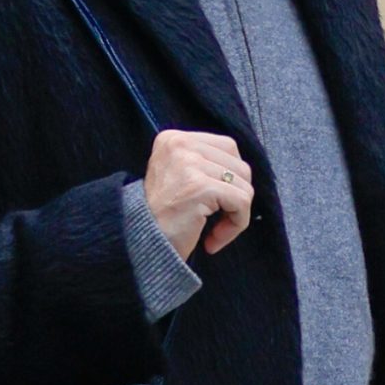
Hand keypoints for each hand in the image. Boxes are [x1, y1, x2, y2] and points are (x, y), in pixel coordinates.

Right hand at [143, 127, 253, 259]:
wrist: (140, 246)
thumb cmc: (162, 219)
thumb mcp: (178, 177)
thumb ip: (205, 164)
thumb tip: (244, 169)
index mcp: (173, 138)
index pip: (227, 147)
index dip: (231, 179)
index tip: (216, 205)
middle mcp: (180, 144)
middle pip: (240, 166)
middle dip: (237, 198)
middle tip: (216, 222)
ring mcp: (189, 164)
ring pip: (244, 186)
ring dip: (236, 215)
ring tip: (214, 232)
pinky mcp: (200, 186)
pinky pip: (241, 202)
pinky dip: (236, 225)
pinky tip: (213, 240)